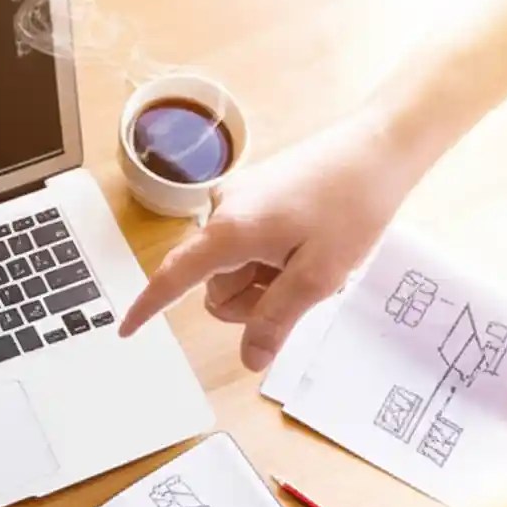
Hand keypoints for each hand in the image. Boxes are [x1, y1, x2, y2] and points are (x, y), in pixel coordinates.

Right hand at [119, 112, 416, 369]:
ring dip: (266, 278)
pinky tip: (308, 242)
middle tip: (303, 284)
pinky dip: (271, 256)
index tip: (126, 330)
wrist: (379, 146)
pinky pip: (246, 244)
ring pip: (232, 267)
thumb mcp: (319, 276)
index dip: (148, 308)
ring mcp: (236, 200)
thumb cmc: (353, 203)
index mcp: (230, 231)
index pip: (173, 279)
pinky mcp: (252, 195)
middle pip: (214, 285)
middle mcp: (222, 210)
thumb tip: (249, 360)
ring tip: (311, 258)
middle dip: (253, 298)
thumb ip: (276, 320)